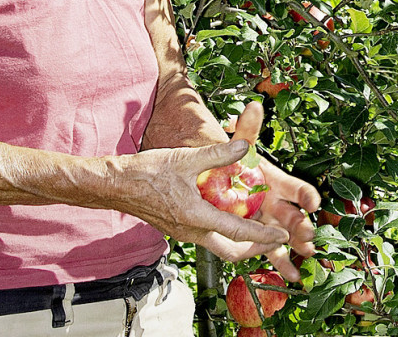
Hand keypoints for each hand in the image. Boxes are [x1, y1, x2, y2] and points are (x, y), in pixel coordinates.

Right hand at [112, 137, 291, 259]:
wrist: (116, 185)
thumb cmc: (147, 173)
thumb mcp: (186, 158)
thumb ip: (218, 154)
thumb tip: (244, 147)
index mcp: (196, 217)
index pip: (237, 232)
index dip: (263, 235)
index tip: (282, 236)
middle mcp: (191, 231)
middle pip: (230, 250)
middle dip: (255, 248)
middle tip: (274, 240)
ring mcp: (183, 232)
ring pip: (218, 245)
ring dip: (240, 240)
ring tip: (258, 229)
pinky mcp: (177, 228)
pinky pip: (207, 236)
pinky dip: (224, 232)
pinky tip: (230, 216)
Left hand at [221, 101, 321, 280]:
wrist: (215, 180)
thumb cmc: (232, 163)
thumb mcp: (237, 146)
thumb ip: (247, 129)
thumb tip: (254, 105)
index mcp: (276, 181)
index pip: (296, 188)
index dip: (305, 194)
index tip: (312, 201)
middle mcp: (277, 202)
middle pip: (293, 214)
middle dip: (303, 224)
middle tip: (308, 232)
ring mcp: (269, 220)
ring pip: (287, 235)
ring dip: (298, 246)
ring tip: (307, 255)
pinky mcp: (260, 236)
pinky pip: (272, 251)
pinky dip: (282, 263)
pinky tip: (293, 275)